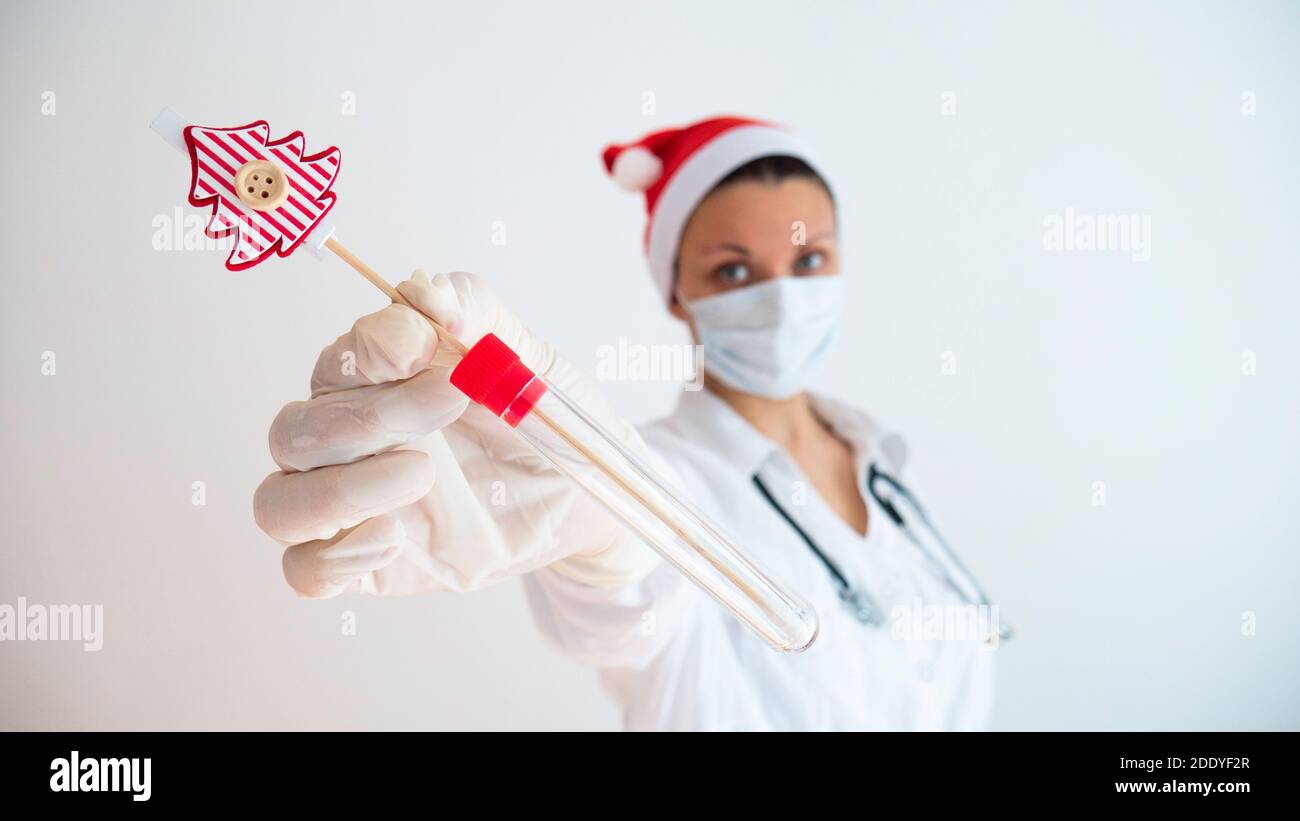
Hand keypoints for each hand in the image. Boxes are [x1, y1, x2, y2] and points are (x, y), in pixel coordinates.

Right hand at [253, 271, 659, 597]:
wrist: (586, 503)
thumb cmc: (546, 425)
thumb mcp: (531, 364)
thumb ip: (478, 315)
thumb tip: (429, 292)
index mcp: (375, 383)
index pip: (338, 360)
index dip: (376, 351)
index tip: (434, 352)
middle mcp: (346, 443)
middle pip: (297, 431)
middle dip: (370, 417)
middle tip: (451, 403)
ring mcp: (352, 508)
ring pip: (278, 504)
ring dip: (335, 491)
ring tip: (420, 474)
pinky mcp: (368, 565)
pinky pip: (305, 571)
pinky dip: (332, 560)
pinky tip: (393, 538)